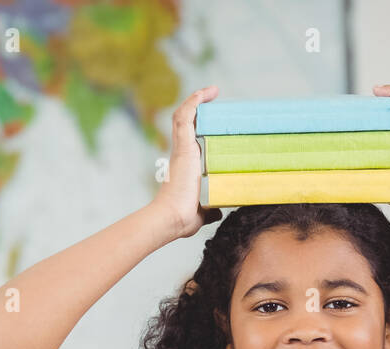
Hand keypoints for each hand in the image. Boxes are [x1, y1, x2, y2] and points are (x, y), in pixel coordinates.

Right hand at [151, 86, 223, 239]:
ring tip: (212, 91)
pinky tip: (205, 93)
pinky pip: (185, 117)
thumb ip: (210, 209)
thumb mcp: (202, 211)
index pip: (191, 137)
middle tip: (215, 98)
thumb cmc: (183, 217)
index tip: (213, 117)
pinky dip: (194, 103)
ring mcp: (181, 149)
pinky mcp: (182, 147)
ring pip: (183, 116)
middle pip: (186, 122)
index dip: (199, 124)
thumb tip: (217, 211)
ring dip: (196, 100)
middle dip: (199, 108)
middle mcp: (182, 153)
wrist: (172, 217)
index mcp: (186, 164)